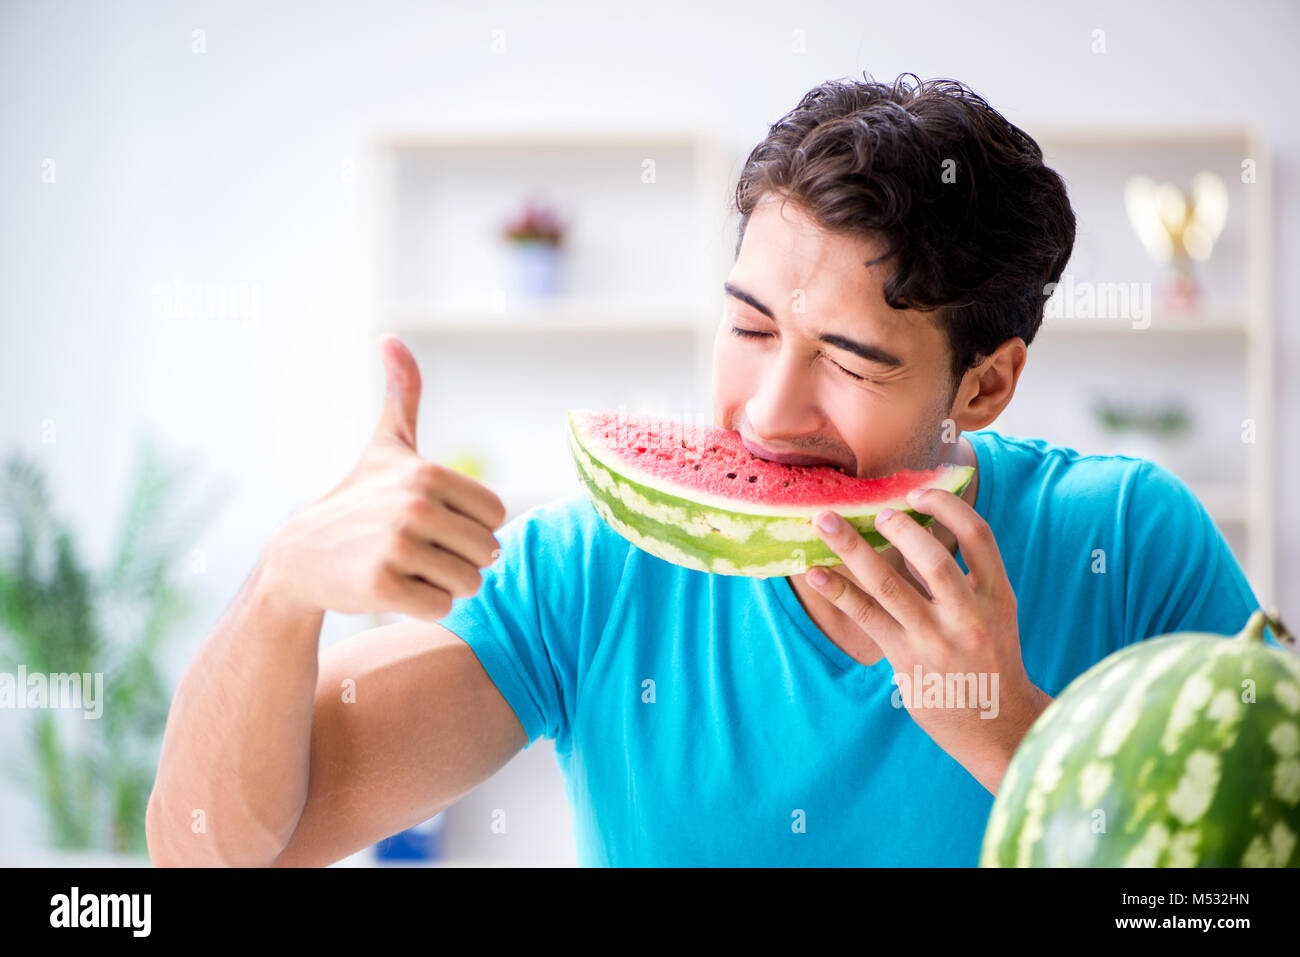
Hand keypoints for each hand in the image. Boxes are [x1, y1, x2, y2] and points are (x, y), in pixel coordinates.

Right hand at [261, 335, 507, 621]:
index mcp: (428, 474)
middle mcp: (415, 507)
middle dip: (461, 560)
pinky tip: (395, 588)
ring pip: (469, 584)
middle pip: (487, 552)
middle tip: (420, 552)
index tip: (436, 522)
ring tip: (408, 569)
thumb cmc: (357, 501)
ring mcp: (397, 547)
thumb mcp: (386, 447)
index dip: (472, 526)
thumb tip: (390, 337)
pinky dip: (425, 606)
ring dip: (445, 585)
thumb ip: (402, 395)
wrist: (300, 558)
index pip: (495, 516)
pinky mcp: (383, 587)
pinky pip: (441, 608)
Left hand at [804, 487, 1050, 793]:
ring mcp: (936, 639)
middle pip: (932, 558)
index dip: (947, 507)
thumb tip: (914, 531)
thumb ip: (962, 578)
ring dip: (851, 549)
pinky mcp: (906, 659)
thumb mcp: (993, 614)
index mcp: (997, 595)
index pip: (978, 536)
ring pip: (889, 584)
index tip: (919, 491)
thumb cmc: (987, 660)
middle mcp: (969, 615)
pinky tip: (816, 574)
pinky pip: (866, 617)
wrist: (997, 726)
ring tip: (824, 522)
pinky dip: (839, 592)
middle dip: (899, 527)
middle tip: (874, 511)